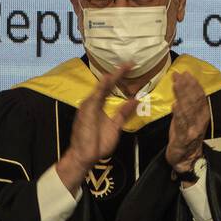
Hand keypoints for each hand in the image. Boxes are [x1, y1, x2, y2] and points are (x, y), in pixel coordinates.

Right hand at [55, 62, 138, 193]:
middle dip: (118, 74)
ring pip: (102, 88)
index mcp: (100, 106)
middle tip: (130, 63)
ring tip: (123, 67)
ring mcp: (89, 106)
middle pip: (107, 85)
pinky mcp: (87, 111)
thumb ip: (123, 113)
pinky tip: (108, 78)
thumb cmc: (97, 144)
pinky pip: (96, 96)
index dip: (120, 79)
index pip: (111, 89)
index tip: (131, 69)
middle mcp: (94, 103)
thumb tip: (135, 100)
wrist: (85, 156)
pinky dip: (102, 87)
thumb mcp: (115, 127)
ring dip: (112, 77)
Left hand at [165, 71, 209, 173]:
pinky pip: (182, 124)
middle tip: (180, 74)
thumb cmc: (186, 136)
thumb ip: (185, 103)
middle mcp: (200, 120)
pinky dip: (179, 114)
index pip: (199, 96)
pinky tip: (175, 105)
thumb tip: (182, 85)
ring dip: (182, 95)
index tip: (186, 73)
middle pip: (194, 100)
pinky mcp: (184, 138)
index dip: (193, 84)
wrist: (187, 158)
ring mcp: (193, 129)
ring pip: (188, 109)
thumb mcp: (186, 117)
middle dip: (186, 86)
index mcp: (202, 114)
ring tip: (177, 84)